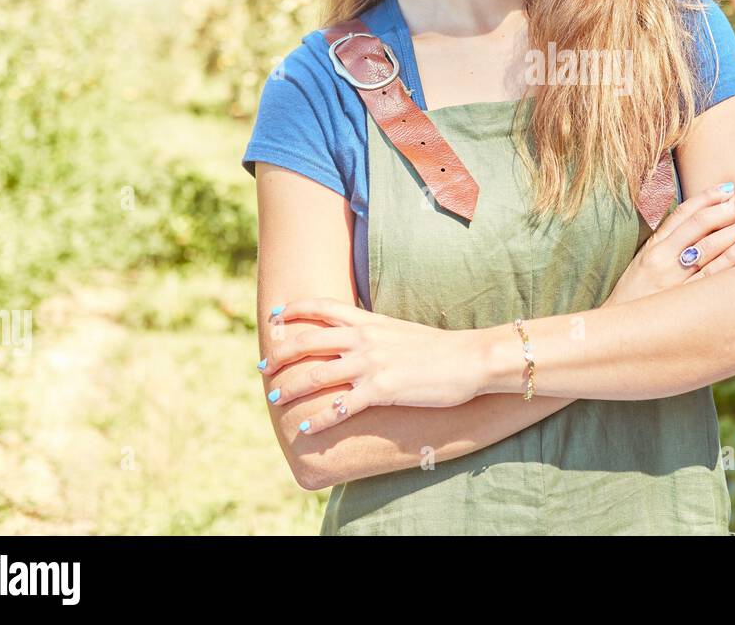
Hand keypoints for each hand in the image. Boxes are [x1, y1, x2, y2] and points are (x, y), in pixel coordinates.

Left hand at [258, 297, 481, 435]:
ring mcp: (372, 364)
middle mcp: (365, 339)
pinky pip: (341, 406)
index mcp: (370, 321)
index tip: (274, 316)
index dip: (294, 310)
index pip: (323, 307)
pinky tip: (307, 427)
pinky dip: (320, 418)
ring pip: (317, 375)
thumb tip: (358, 342)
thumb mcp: (402, 333)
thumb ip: (376, 335)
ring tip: (275, 398)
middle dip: (281, 355)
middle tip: (264, 368)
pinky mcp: (382, 389)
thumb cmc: (441, 349)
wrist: (470, 358)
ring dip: (291, 388)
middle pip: (308, 341)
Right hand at [605, 182, 734, 305]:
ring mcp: (673, 280)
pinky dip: (730, 258)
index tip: (729, 188)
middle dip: (731, 210)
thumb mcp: (642, 266)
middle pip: (701, 225)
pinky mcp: (684, 302)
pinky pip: (712, 275)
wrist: (618, 336)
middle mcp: (662, 259)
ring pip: (710, 247)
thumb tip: (697, 224)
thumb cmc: (634, 300)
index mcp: (653, 247)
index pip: (683, 213)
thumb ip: (666, 245)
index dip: (707, 197)